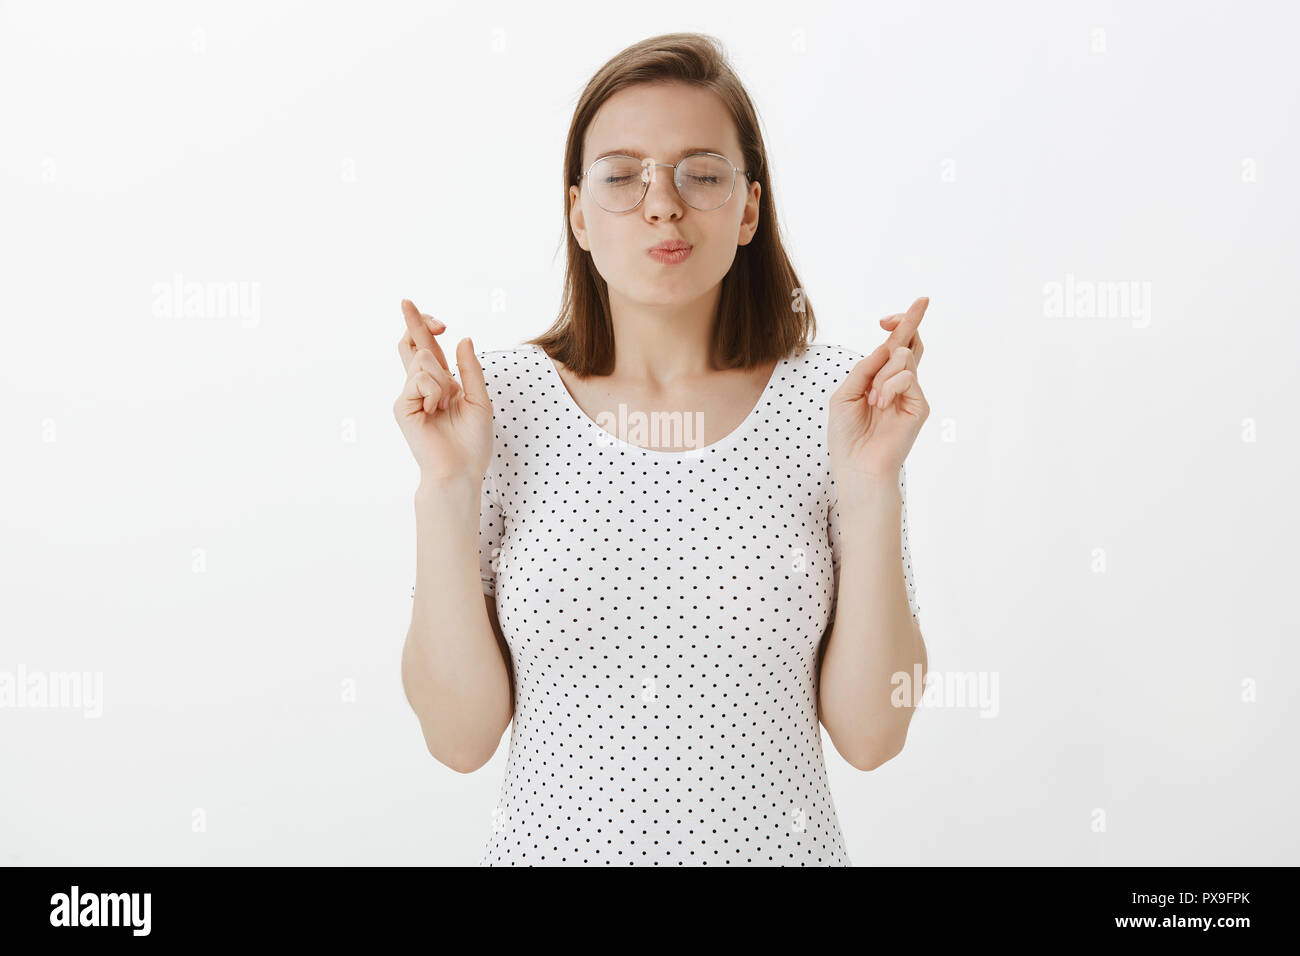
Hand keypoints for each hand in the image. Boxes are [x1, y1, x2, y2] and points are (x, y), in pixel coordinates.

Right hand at [393, 298, 492, 483]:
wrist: (460, 471)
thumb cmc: (472, 442)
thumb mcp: (480, 399)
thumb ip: (471, 369)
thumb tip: (463, 338)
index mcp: (441, 384)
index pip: (427, 348)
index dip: (423, 326)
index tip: (431, 318)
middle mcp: (422, 387)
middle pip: (412, 345)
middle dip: (413, 320)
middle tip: (406, 300)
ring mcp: (410, 396)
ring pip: (423, 361)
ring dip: (441, 378)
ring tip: (444, 406)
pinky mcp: (403, 406)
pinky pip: (419, 379)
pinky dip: (434, 391)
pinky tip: (435, 410)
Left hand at [828, 296, 931, 483]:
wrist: (856, 465)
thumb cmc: (846, 435)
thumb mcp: (846, 394)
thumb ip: (865, 369)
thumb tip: (887, 345)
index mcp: (879, 381)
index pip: (894, 347)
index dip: (896, 326)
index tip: (885, 319)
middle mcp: (899, 384)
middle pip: (912, 343)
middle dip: (913, 318)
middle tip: (922, 300)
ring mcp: (911, 394)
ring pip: (904, 357)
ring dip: (882, 373)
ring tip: (872, 399)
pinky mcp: (919, 405)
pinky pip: (907, 377)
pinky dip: (888, 386)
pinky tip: (880, 404)